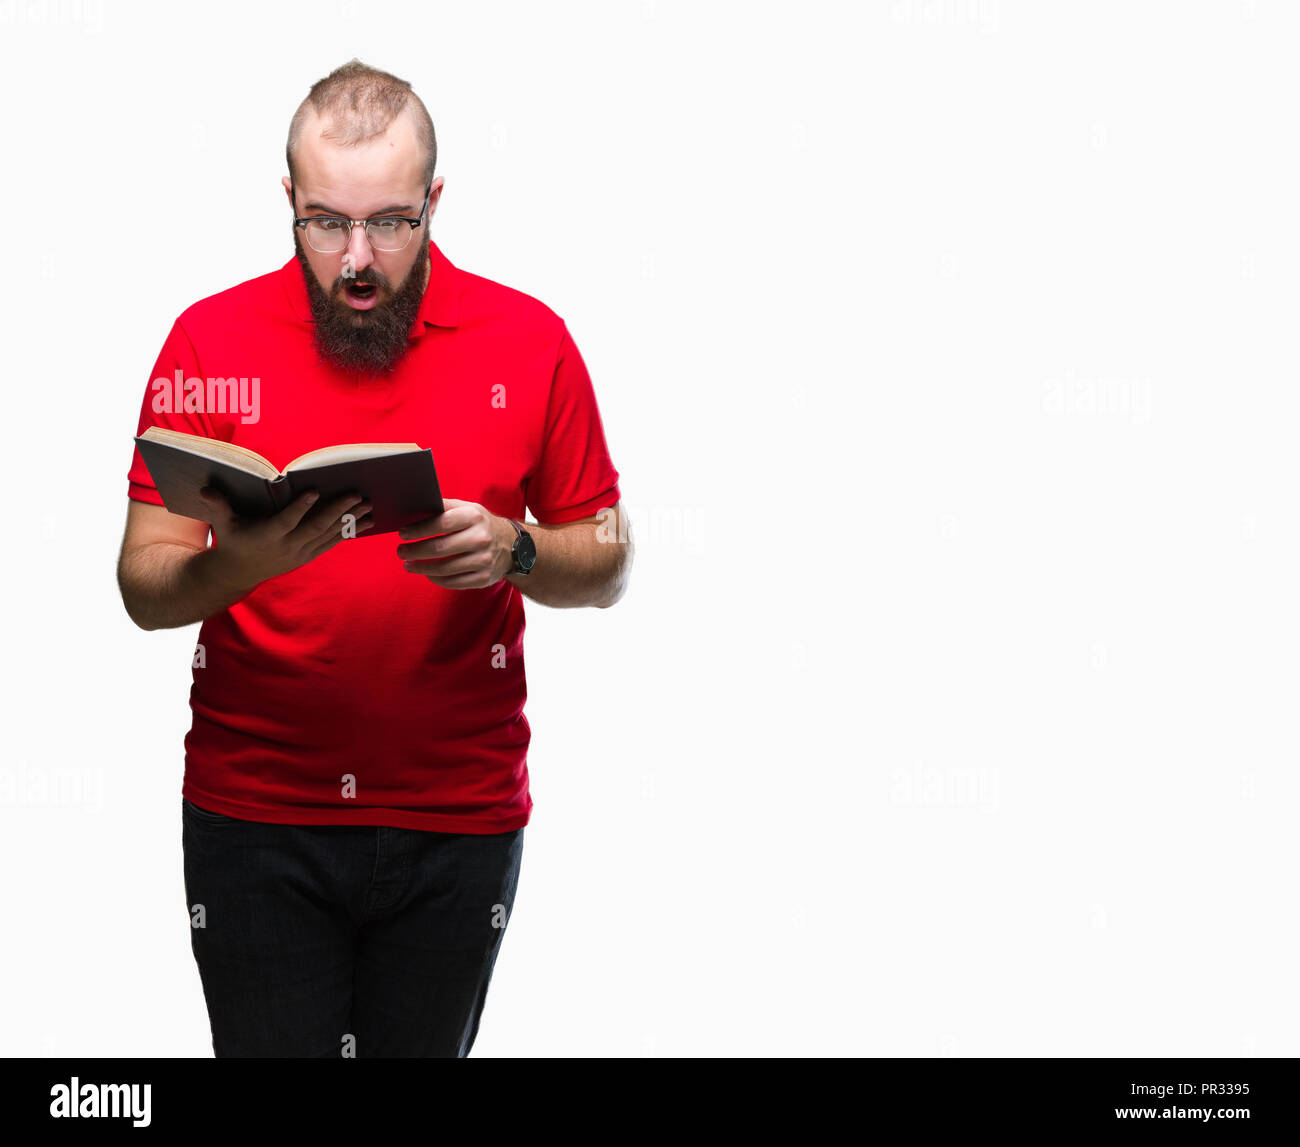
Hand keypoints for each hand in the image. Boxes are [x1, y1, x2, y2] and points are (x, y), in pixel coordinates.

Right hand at [198, 486, 372, 592]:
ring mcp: (301, 553)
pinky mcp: (309, 556)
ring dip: (351, 520)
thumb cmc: (233, 539)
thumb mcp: (224, 524)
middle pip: (316, 527)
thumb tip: (204, 489)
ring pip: (330, 535)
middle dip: (338, 510)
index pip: (286, 520)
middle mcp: (288, 546)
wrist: (239, 573)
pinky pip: (333, 543)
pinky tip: (366, 521)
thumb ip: (218, 505)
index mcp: (268, 535)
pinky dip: (350, 532)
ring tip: (369, 505)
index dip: (300, 507)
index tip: (314, 491)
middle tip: (357, 494)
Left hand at [395, 498, 513, 588]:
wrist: (514, 545)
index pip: (441, 523)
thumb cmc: (482, 525)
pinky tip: (428, 574)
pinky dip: (437, 579)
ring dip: (421, 568)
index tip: (402, 533)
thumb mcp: (469, 508)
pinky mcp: (484, 578)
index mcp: (474, 517)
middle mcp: (481, 538)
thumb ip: (445, 507)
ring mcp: (484, 560)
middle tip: (401, 551)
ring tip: (409, 564)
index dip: (419, 530)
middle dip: (415, 551)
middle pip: (439, 548)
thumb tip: (415, 506)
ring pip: (444, 568)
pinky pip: (454, 582)